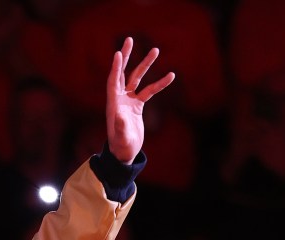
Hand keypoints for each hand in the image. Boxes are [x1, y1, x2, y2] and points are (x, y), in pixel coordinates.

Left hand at [106, 37, 174, 163]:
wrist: (124, 154)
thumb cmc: (121, 147)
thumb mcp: (122, 138)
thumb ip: (121, 127)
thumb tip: (121, 117)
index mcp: (113, 104)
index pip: (113, 81)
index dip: (116, 68)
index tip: (118, 53)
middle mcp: (119, 99)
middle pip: (122, 73)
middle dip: (126, 57)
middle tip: (129, 39)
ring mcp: (128, 101)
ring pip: (137, 78)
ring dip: (145, 64)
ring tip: (156, 50)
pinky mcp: (137, 106)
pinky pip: (149, 91)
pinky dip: (159, 84)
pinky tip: (171, 75)